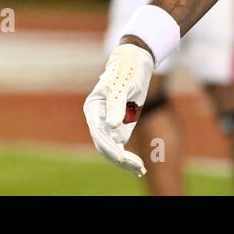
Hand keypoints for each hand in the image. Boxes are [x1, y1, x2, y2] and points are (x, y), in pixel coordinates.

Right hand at [83, 43, 153, 176]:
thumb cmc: (127, 70)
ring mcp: (109, 125)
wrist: (136, 63)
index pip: (98, 132)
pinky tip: (139, 167)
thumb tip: (112, 125)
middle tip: (137, 166)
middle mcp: (98, 119)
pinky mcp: (120, 128)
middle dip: (119, 158)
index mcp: (93, 108)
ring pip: (113, 149)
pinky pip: (121, 147)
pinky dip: (129, 158)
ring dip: (125, 162)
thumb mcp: (123, 85)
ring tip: (140, 170)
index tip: (122, 156)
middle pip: (104, 144)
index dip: (109, 146)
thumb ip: (116, 104)